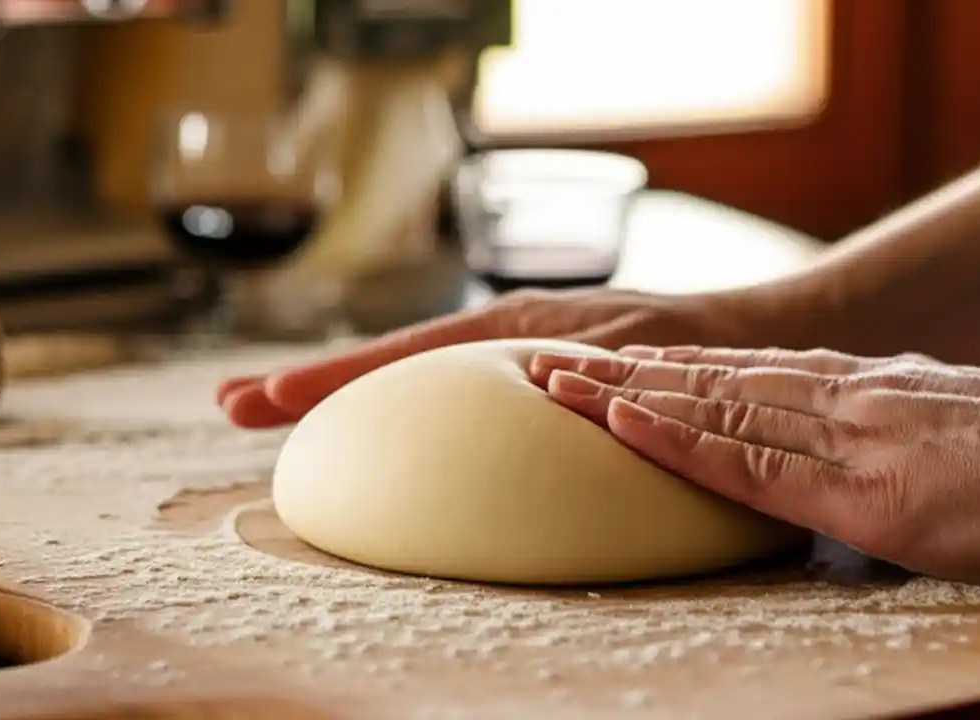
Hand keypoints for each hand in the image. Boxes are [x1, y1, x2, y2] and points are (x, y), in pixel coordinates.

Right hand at [218, 289, 756, 427]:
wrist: (747, 334)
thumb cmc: (700, 348)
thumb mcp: (640, 361)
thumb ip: (584, 376)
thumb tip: (532, 387)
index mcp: (521, 331)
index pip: (409, 357)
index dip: (336, 380)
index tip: (268, 398)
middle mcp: (506, 336)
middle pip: (392, 360)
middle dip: (313, 382)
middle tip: (232, 405)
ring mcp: (513, 350)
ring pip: (412, 370)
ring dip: (342, 388)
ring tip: (266, 406)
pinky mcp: (530, 366)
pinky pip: (447, 381)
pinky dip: (397, 393)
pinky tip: (372, 415)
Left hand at [531, 346, 979, 588]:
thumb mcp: (957, 431)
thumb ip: (898, 430)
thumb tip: (863, 440)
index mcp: (866, 389)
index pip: (747, 374)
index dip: (671, 371)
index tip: (614, 367)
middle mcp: (843, 397)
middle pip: (710, 379)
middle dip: (622, 373)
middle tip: (546, 362)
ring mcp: (845, 437)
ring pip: (711, 407)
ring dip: (623, 397)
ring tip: (551, 383)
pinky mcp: (857, 491)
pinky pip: (748, 461)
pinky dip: (677, 440)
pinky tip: (624, 424)